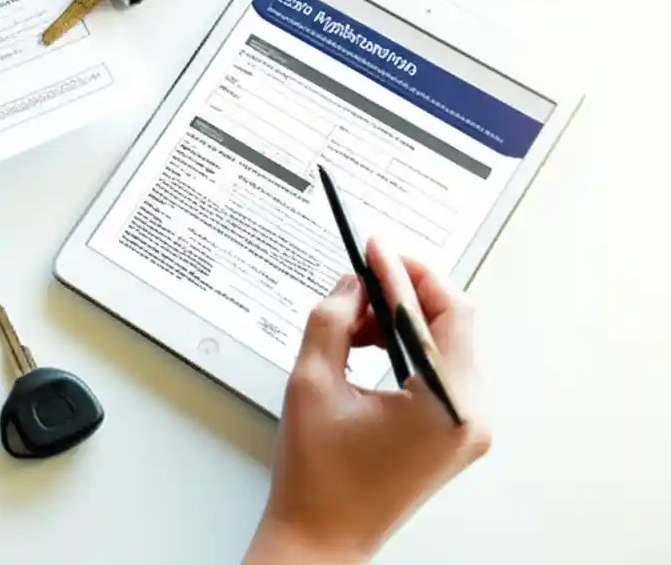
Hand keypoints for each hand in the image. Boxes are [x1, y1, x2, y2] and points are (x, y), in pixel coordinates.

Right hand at [245, 239, 491, 563]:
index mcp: (447, 405)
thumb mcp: (311, 384)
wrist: (321, 538)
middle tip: (361, 276)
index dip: (404, 271)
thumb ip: (331, 321)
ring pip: (445, 344)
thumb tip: (352, 284)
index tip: (375, 246)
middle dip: (404, 293)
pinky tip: (368, 346)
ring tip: (354, 323)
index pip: (442, 312)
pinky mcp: (452, 431)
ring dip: (403, 321)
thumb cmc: (316, 478)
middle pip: (453, 323)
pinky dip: (406, 348)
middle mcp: (470, 415)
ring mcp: (466, 426)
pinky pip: (439, 370)